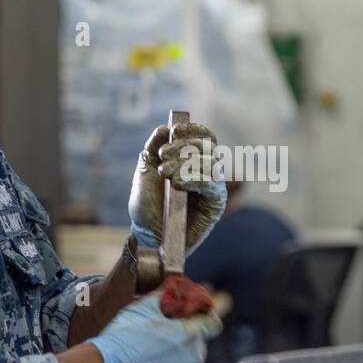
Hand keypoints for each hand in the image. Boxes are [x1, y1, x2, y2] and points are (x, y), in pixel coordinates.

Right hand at [86, 290, 221, 362]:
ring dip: (175, 358)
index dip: (203, 317)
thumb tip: (172, 289)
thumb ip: (163, 296)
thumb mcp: (141, 308)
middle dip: (185, 337)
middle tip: (162, 334)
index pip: (213, 324)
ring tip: (149, 354)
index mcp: (189, 336)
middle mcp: (193, 360)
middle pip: (198, 344)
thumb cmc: (121, 339)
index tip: (193, 316)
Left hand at [127, 122, 226, 254]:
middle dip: (183, 147)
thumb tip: (164, 129)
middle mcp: (207, 171)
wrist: (147, 233)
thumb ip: (154, 147)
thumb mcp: (146, 170)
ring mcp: (213, 187)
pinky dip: (193, 178)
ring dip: (185, 163)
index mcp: (193, 159)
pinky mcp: (216, 203)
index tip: (176, 130)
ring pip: (210, 162)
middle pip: (208, 146)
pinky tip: (177, 183)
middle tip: (163, 156)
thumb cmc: (148, 204)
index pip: (205, 137)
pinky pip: (212, 183)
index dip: (193, 129)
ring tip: (165, 173)